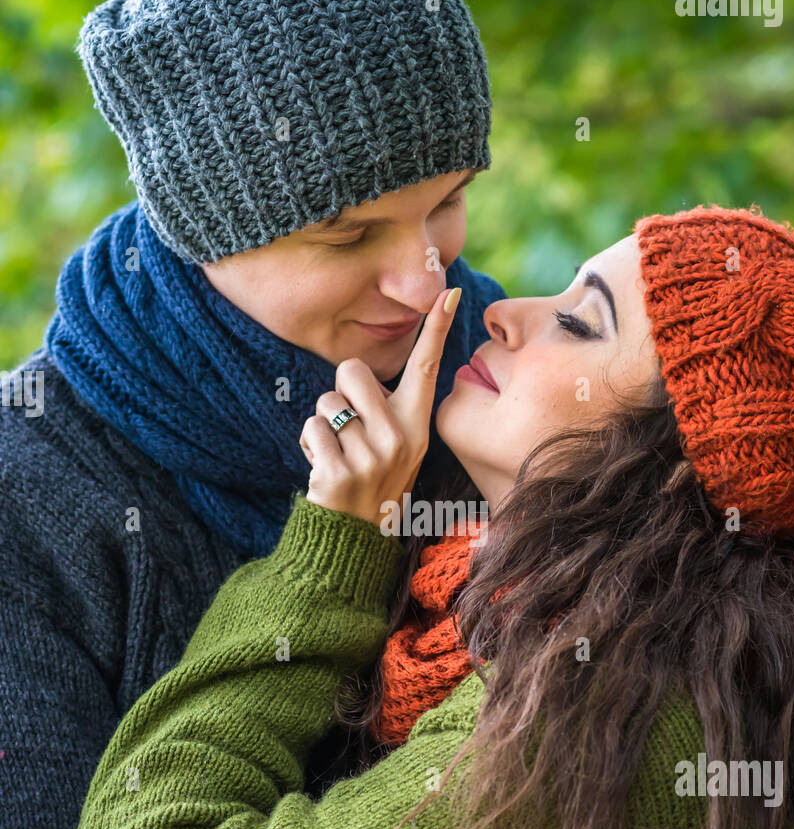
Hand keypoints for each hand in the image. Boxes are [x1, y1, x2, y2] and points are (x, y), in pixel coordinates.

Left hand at [300, 287, 461, 527]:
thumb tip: (362, 372)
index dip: (437, 327)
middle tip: (351, 430)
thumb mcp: (396, 445)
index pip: (427, 367)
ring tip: (339, 454)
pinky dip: (309, 445)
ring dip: (322, 425)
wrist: (354, 538)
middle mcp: (400, 438)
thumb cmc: (371, 479)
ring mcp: (372, 457)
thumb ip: (388, 409)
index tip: (449, 291)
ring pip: (325, 403)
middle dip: (339, 393)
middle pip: (351, 370)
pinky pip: (311, 430)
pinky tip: (324, 469)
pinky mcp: (341, 473)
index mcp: (417, 425)